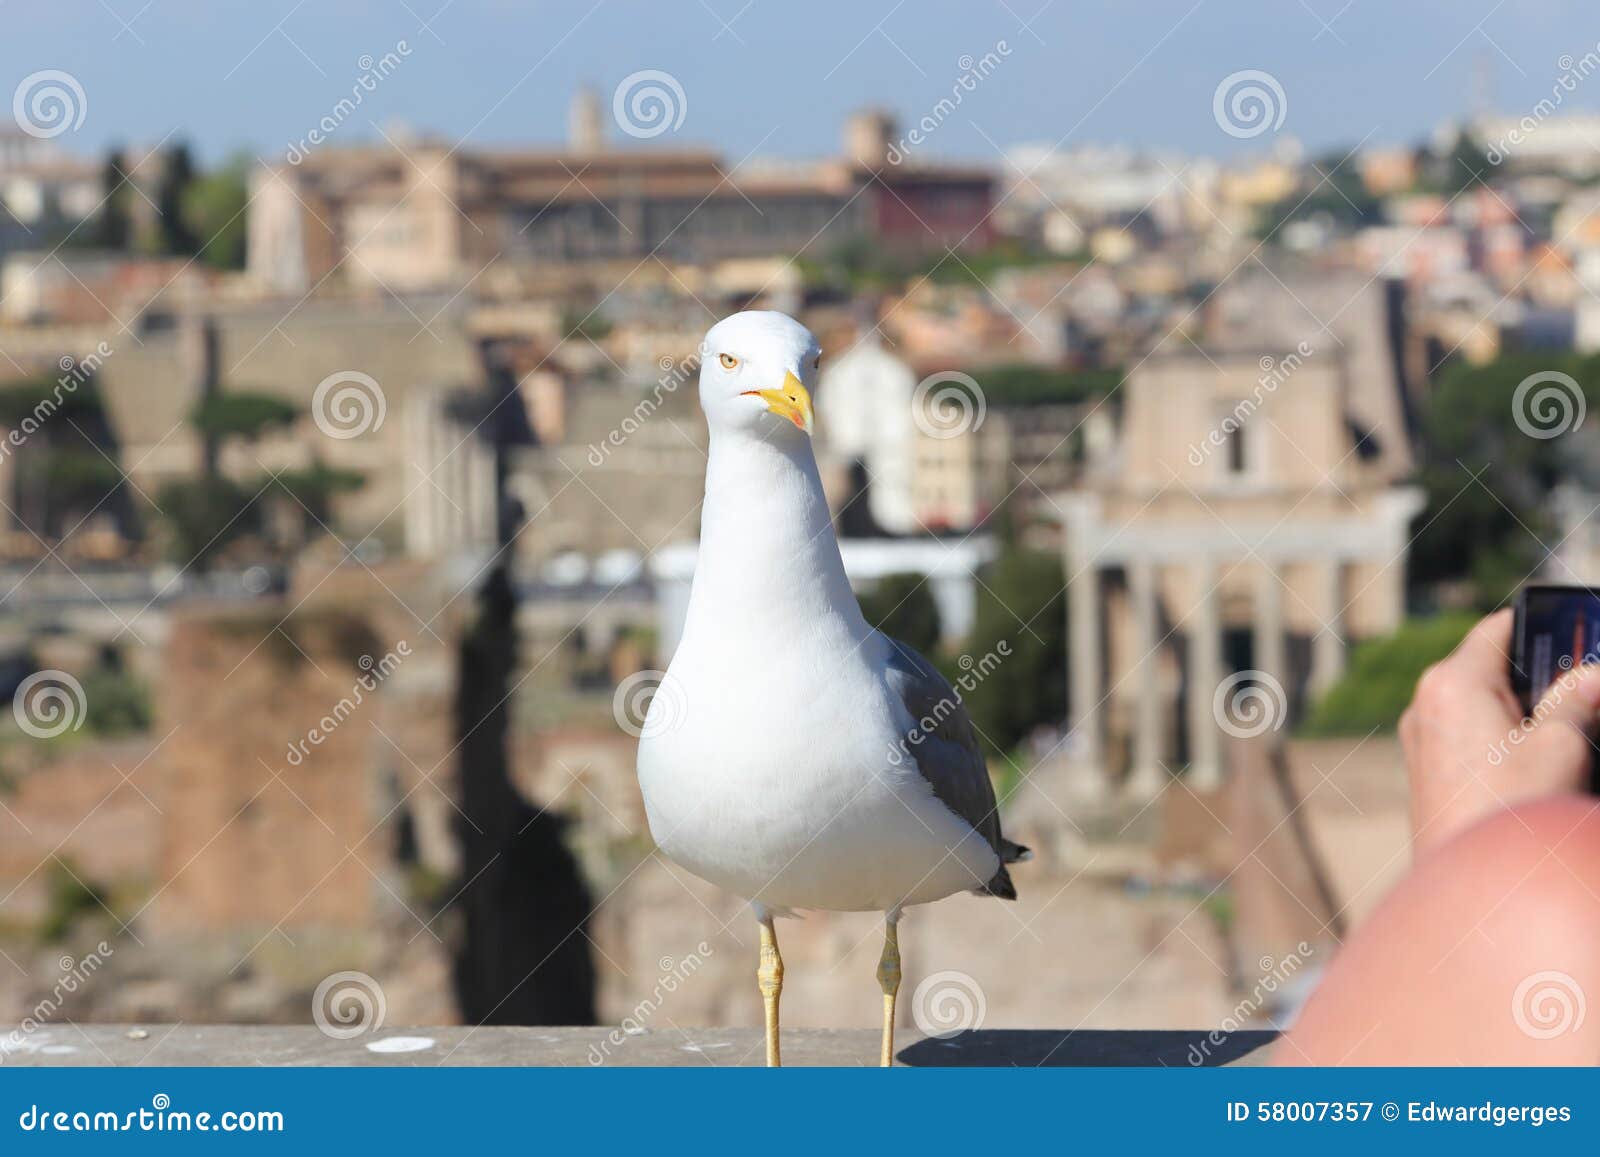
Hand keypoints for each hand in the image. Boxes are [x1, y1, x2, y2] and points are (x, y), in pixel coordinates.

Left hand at [1398, 609, 1599, 854]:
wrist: (1469, 890)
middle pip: (1494, 667)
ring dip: (1530, 710)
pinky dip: (1509, 737)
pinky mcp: (1429, 771)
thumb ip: (1577, 700)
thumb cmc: (1509, 812)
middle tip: (1585, 688)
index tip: (1582, 632)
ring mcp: (1422, 738)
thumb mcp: (1559, 748)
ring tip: (1574, 729)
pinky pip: (1473, 735)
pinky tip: (1546, 759)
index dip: (1545, 625)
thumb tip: (1593, 673)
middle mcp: (1426, 703)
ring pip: (1485, 704)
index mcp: (1451, 683)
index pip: (1500, 628)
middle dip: (1544, 674)